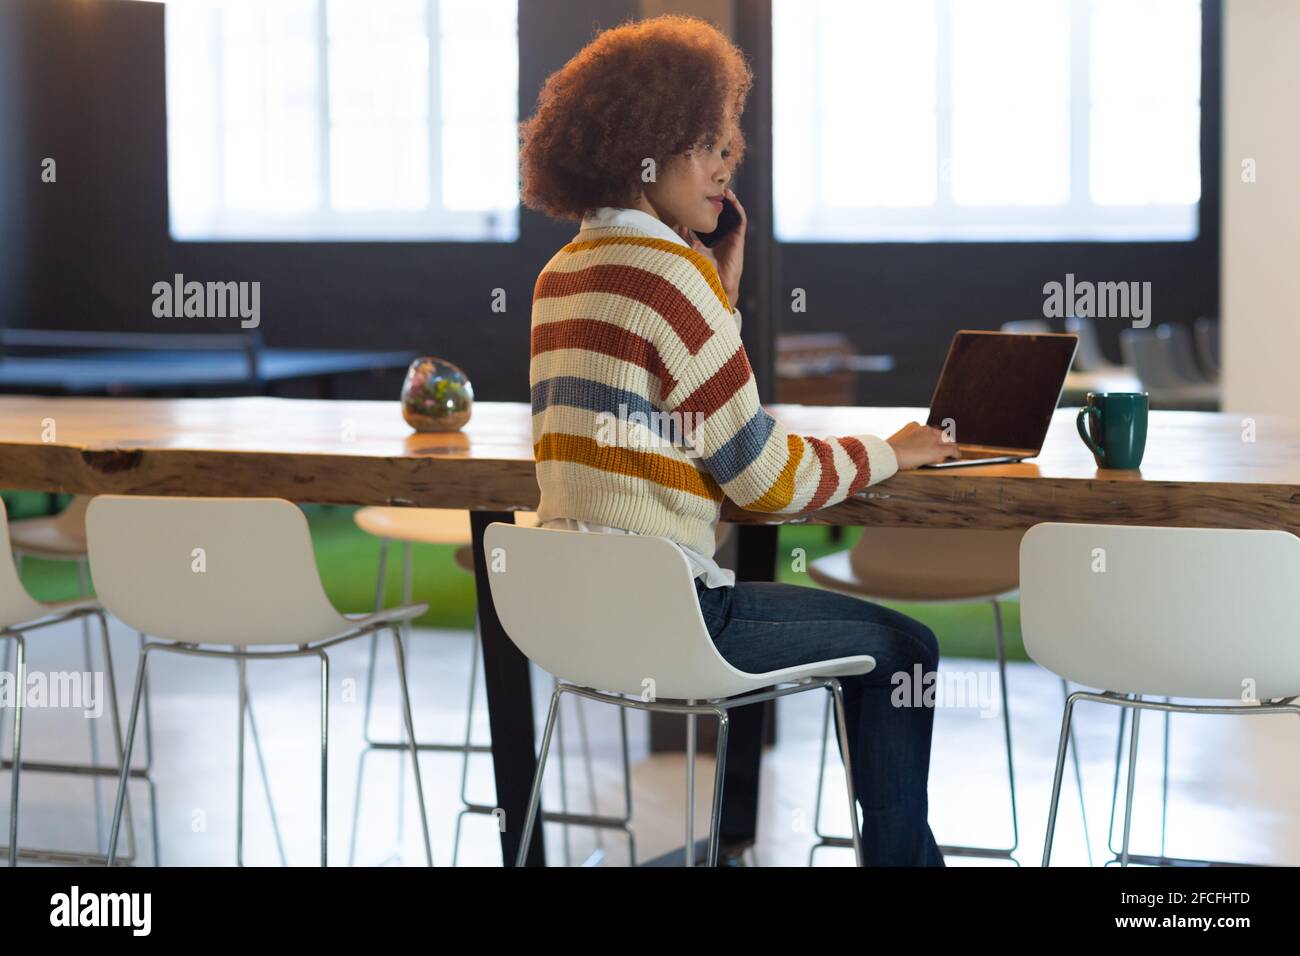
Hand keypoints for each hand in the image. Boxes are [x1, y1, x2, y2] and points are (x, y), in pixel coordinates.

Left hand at [674, 187, 745, 306]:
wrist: (716, 287)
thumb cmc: (703, 272)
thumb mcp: (690, 250)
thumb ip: (685, 238)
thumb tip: (679, 223)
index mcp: (710, 239)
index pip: (709, 219)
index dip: (706, 207)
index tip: (699, 196)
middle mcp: (721, 237)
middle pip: (721, 215)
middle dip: (719, 202)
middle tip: (713, 188)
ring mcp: (730, 237)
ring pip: (731, 215)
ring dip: (730, 202)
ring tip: (724, 190)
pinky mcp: (738, 239)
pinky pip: (740, 221)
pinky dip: (737, 209)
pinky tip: (732, 200)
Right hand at [886, 422, 961, 469]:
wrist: (890, 454)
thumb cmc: (890, 452)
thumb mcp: (899, 444)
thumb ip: (907, 444)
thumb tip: (909, 450)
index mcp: (917, 427)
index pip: (932, 432)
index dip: (937, 439)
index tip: (936, 443)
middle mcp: (927, 430)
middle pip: (943, 435)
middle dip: (947, 441)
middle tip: (948, 448)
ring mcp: (933, 439)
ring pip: (949, 441)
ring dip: (951, 447)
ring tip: (954, 453)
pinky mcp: (938, 450)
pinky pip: (952, 450)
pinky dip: (956, 453)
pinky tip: (957, 456)